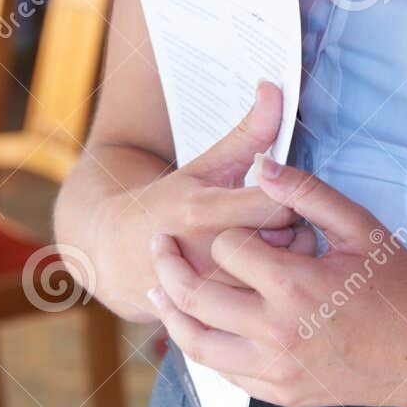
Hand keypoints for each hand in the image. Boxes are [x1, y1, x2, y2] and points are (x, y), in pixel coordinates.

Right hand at [102, 83, 317, 316]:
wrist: (113, 254)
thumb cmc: (170, 201)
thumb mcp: (207, 164)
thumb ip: (251, 130)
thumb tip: (275, 85)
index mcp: (205, 211)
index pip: (277, 205)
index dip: (290, 199)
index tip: (284, 197)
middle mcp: (204, 255)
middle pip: (283, 247)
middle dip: (292, 235)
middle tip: (282, 227)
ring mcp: (204, 293)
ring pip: (275, 283)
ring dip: (283, 269)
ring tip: (271, 253)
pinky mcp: (204, 321)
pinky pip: (257, 312)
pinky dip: (266, 297)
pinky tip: (258, 282)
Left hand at [146, 155, 406, 406]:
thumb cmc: (400, 286)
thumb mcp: (361, 228)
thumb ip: (308, 194)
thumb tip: (263, 165)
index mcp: (296, 285)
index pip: (229, 248)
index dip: (234, 229)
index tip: (245, 224)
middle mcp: (277, 332)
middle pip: (196, 297)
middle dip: (170, 266)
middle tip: (156, 245)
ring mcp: (276, 370)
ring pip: (198, 344)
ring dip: (170, 313)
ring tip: (157, 289)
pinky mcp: (281, 394)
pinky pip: (224, 373)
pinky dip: (204, 347)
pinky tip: (200, 326)